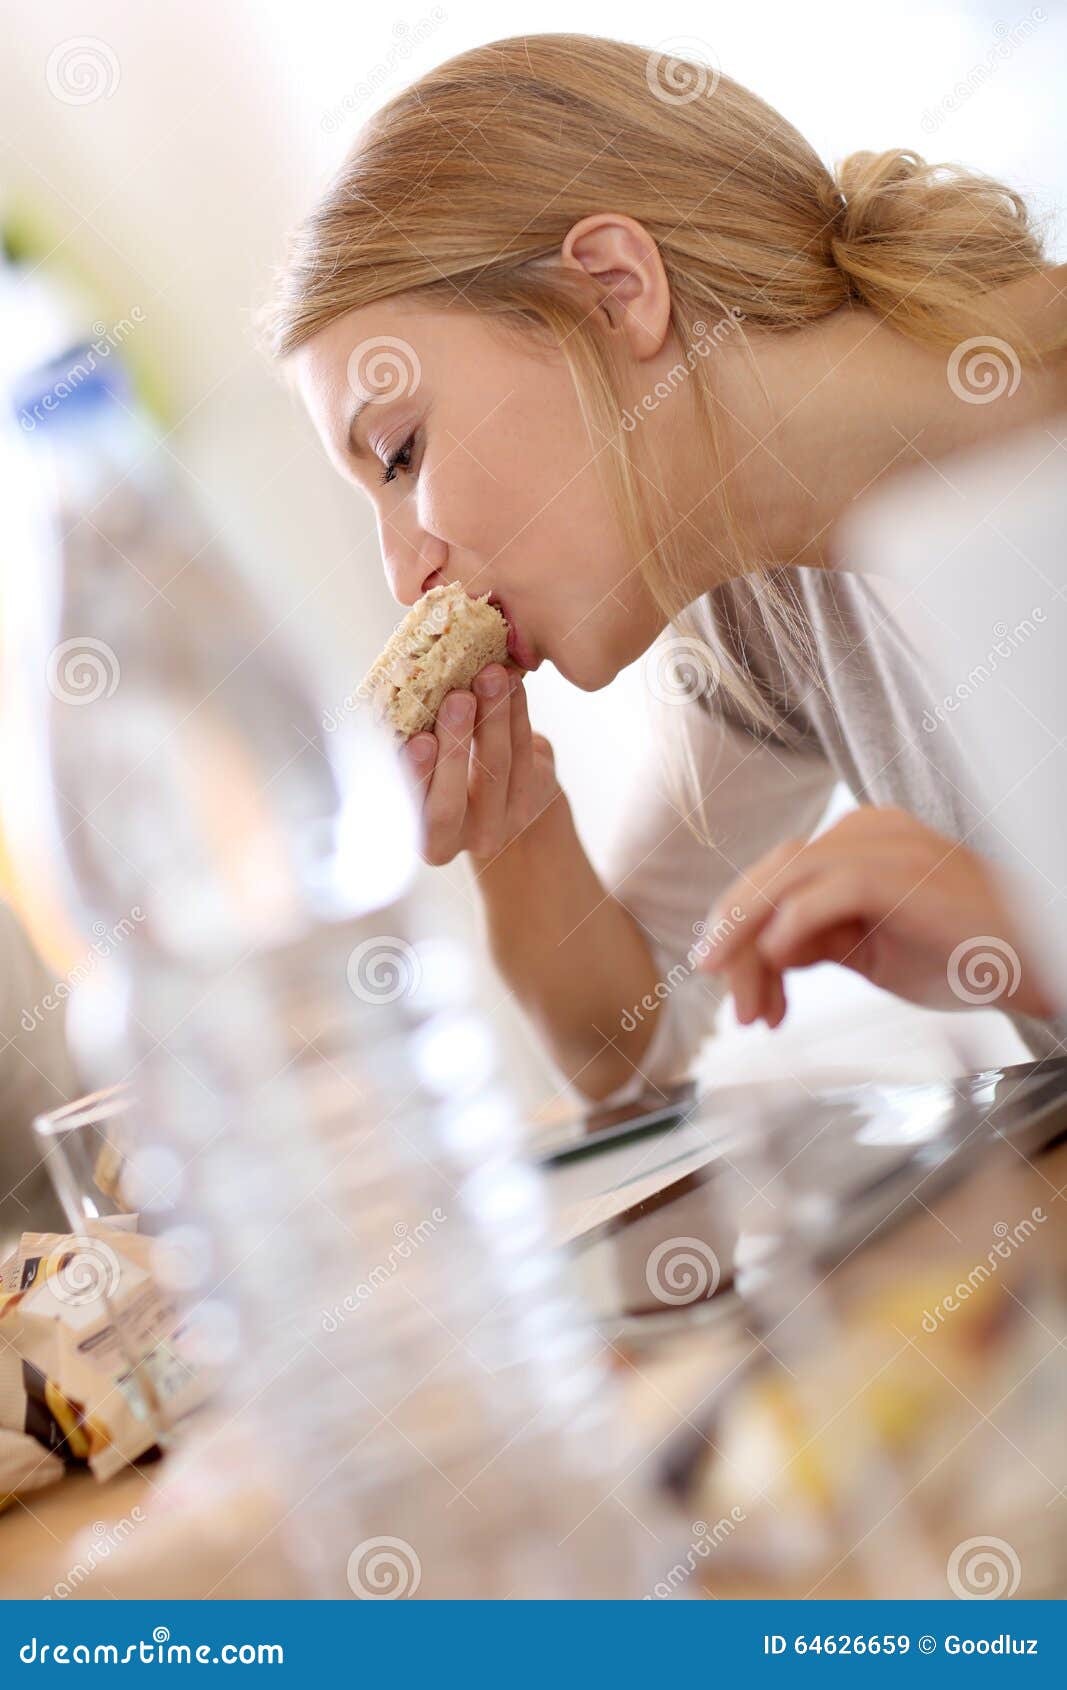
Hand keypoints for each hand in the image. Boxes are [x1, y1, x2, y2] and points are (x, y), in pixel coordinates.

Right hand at [400, 664, 559, 866]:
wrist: (501, 793)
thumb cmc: (443, 772)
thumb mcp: (422, 763)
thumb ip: (406, 737)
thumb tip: (394, 681)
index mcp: (424, 836)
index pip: (414, 808)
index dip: (417, 775)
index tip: (418, 740)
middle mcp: (462, 840)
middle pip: (453, 800)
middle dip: (455, 745)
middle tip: (458, 698)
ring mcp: (503, 823)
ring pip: (498, 767)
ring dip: (494, 716)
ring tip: (491, 676)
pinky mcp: (534, 799)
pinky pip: (525, 751)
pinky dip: (518, 712)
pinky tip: (513, 680)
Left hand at [699, 805, 1056, 1024]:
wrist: (1033, 960)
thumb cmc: (959, 955)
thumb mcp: (869, 949)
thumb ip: (817, 940)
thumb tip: (763, 952)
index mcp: (858, 840)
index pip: (777, 877)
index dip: (742, 931)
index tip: (738, 993)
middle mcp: (867, 830)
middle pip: (773, 873)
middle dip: (736, 936)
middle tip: (724, 993)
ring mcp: (885, 845)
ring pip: (788, 877)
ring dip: (752, 937)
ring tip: (744, 993)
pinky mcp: (900, 872)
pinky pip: (827, 892)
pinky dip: (792, 926)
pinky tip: (779, 962)